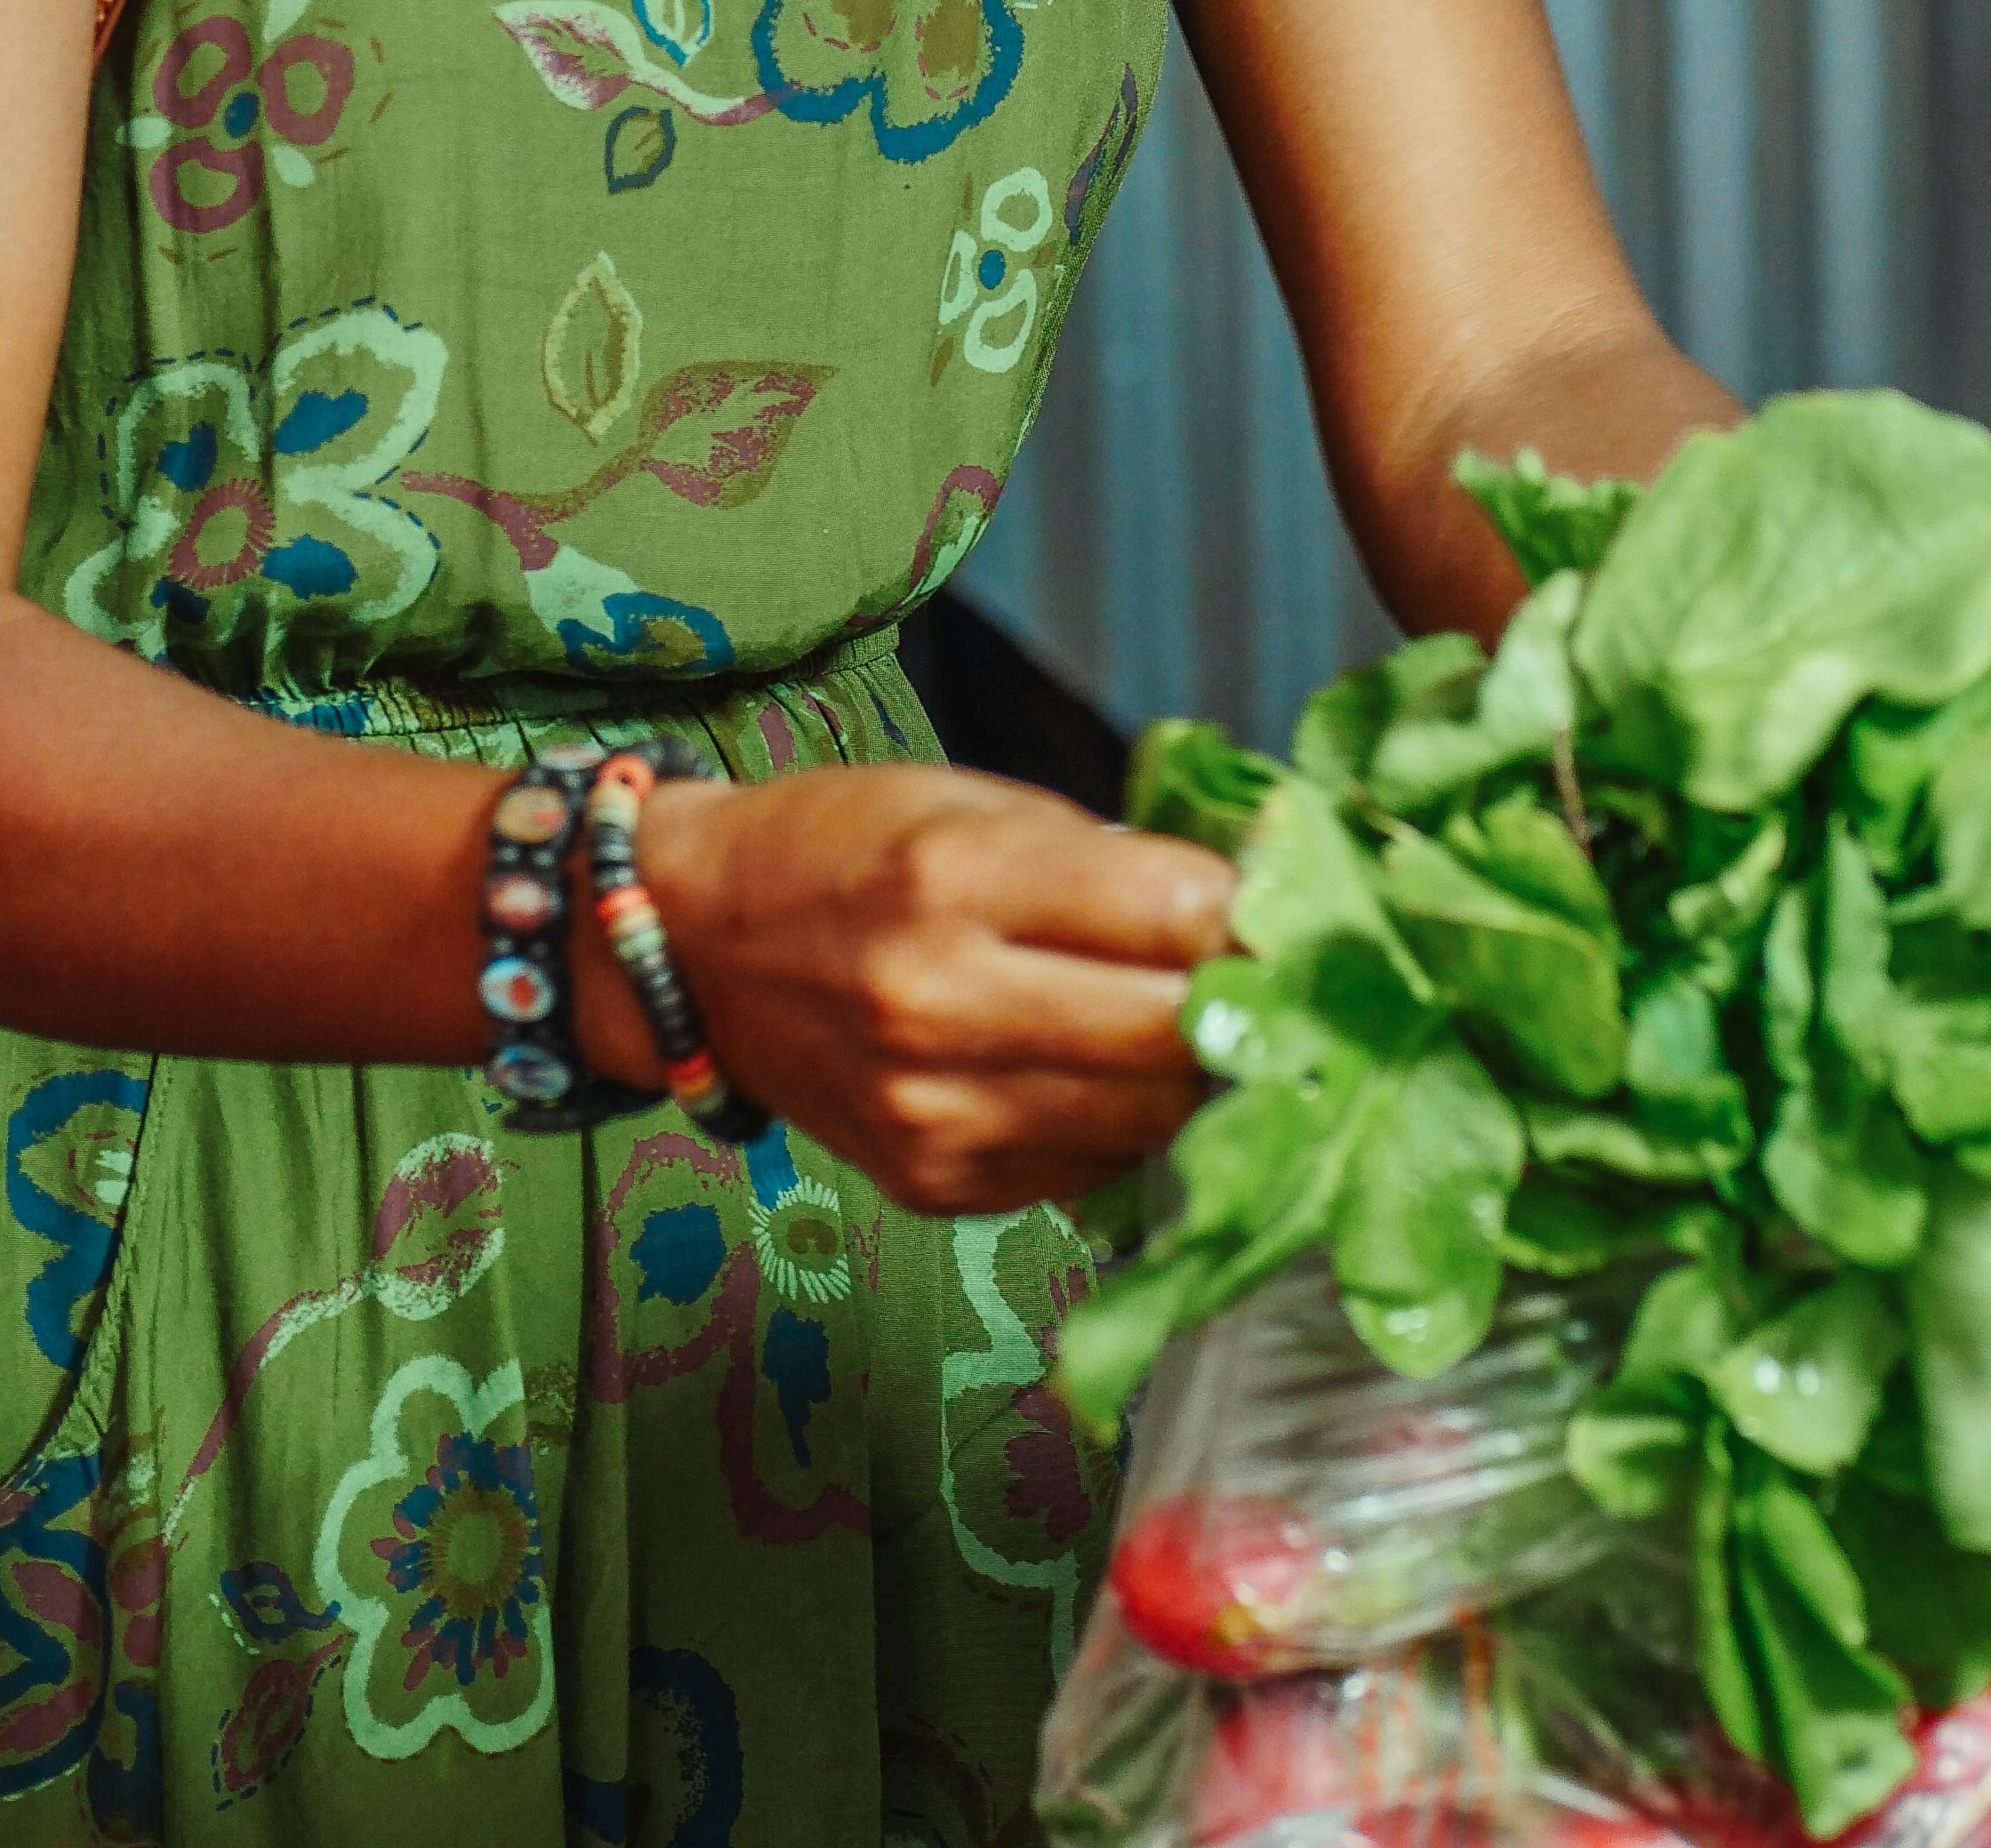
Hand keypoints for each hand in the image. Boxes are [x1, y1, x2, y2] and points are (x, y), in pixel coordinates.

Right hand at [584, 765, 1233, 1212]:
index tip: (1292, 907)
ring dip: (1207, 1081)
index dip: (1257, 914)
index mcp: (958, 876)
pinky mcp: (935, 1185)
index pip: (1176, 916)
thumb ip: (1111, 863)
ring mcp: (935, 1112)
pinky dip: (1129, 1128)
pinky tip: (1125, 1079)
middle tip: (1290, 984)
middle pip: (1175, 1036)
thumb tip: (1262, 914)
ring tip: (1232, 1035)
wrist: (697, 948)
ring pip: (1149, 1122)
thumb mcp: (978, 805)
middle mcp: (941, 1003)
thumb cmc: (854, 849)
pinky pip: (1089, 1171)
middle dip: (1253, 1011)